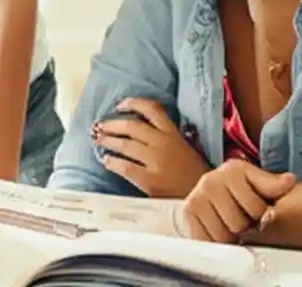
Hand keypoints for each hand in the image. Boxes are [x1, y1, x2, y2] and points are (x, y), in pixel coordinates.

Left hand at [93, 97, 210, 197]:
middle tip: (99, 126)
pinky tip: (106, 161)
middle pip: (131, 126)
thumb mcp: (186, 147)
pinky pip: (125, 167)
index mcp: (173, 134)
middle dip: (111, 124)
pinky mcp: (150, 181)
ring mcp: (156, 161)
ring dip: (108, 141)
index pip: (152, 109)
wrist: (203, 198)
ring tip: (98, 140)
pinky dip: (112, 162)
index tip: (119, 106)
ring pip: (125, 144)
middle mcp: (163, 143)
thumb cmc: (194, 173)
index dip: (132, 103)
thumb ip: (168, 136)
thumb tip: (143, 127)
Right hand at [180, 160, 295, 243]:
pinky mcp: (187, 214)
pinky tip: (218, 230)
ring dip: (230, 236)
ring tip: (230, 225)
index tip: (255, 210)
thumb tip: (289, 181)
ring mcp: (196, 197)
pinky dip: (215, 241)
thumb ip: (273, 185)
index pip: (256, 208)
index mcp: (233, 170)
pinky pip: (207, 241)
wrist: (210, 190)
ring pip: (223, 236)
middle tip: (241, 219)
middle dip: (244, 227)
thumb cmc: (239, 188)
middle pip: (239, 225)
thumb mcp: (257, 182)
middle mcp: (211, 181)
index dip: (260, 215)